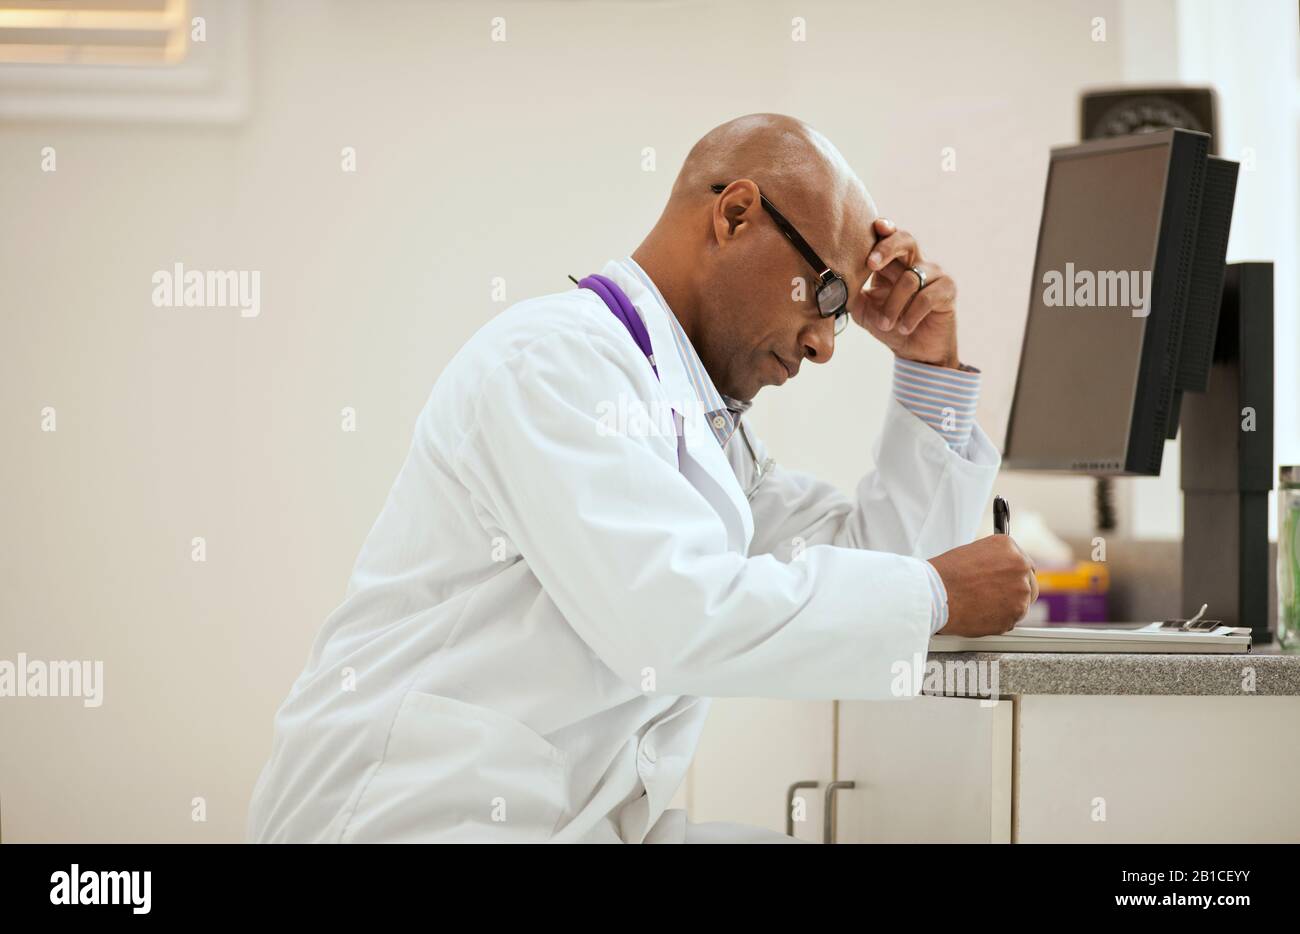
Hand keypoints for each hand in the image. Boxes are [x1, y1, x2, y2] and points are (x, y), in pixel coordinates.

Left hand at [849, 218, 958, 367]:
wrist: (917, 351)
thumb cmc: (891, 326)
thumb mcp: (865, 312)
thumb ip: (853, 297)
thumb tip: (835, 287)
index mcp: (893, 263)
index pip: (889, 237)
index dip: (884, 229)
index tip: (875, 226)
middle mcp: (915, 262)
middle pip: (906, 240)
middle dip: (887, 248)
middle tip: (871, 265)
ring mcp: (933, 274)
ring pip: (909, 279)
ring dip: (892, 306)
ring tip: (885, 325)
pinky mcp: (947, 290)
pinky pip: (926, 297)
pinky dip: (911, 315)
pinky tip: (904, 328)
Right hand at [928, 535, 1038, 636]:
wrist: (936, 594)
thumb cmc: (947, 573)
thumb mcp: (974, 552)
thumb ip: (996, 560)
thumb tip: (1002, 570)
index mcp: (1010, 549)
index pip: (1023, 564)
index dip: (1012, 575)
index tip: (1004, 580)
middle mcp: (1020, 569)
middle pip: (1029, 585)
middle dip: (1015, 591)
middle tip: (994, 595)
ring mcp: (1020, 595)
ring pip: (1021, 604)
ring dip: (1007, 606)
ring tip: (981, 604)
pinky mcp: (1013, 617)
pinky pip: (1010, 620)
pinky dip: (999, 620)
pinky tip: (980, 613)